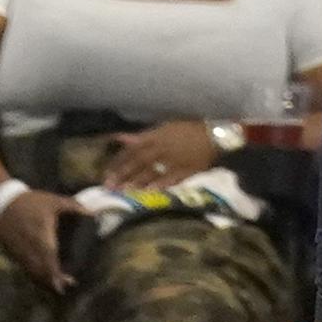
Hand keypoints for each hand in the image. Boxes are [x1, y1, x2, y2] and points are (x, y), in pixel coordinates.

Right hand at [0, 187, 80, 292]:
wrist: (2, 206)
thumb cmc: (31, 203)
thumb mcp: (53, 200)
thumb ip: (74, 206)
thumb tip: (93, 213)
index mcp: (41, 234)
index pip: (49, 256)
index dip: (55, 272)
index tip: (64, 284)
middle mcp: (31, 247)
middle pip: (41, 270)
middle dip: (52, 281)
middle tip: (66, 286)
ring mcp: (21, 253)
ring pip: (33, 272)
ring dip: (44, 281)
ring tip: (59, 286)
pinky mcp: (16, 255)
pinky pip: (26, 270)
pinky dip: (35, 276)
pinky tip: (44, 279)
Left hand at [102, 119, 219, 189]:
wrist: (214, 134)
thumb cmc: (188, 129)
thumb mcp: (164, 128)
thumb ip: (143, 136)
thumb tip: (121, 139)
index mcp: (157, 136)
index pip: (133, 149)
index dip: (119, 160)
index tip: (107, 171)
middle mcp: (162, 148)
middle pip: (139, 162)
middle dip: (123, 174)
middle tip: (109, 186)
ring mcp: (173, 160)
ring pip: (150, 172)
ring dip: (135, 182)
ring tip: (122, 191)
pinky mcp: (184, 171)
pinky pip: (168, 179)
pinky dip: (157, 186)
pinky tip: (146, 193)